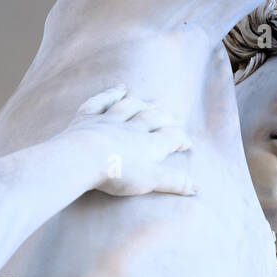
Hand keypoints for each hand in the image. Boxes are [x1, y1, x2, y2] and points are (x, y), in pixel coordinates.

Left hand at [65, 85, 195, 197]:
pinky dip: (111, 94)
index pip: (172, 137)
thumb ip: (174, 182)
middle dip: (166, 118)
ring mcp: (109, 120)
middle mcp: (132, 128)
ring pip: (131, 107)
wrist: (80, 158)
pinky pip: (102, 102)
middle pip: (154, 117)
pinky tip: (120, 88)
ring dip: (143, 104)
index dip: (181, 140)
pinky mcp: (87, 118)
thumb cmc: (116, 171)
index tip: (186, 144)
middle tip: (174, 119)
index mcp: (150, 144)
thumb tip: (197, 188)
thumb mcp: (149, 181)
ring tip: (153, 103)